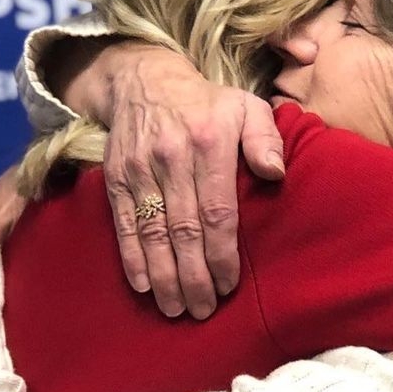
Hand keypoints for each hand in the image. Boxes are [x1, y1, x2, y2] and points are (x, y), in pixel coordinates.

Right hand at [68, 42, 285, 319]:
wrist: (145, 81)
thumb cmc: (207, 104)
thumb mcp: (246, 106)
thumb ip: (265, 138)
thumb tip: (276, 172)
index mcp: (209, 143)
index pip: (217, 211)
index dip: (222, 253)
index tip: (229, 285)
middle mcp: (172, 158)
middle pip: (184, 229)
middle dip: (194, 276)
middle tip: (204, 310)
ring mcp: (140, 169)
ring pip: (152, 232)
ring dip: (164, 276)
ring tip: (176, 309)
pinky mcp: (116, 178)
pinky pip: (124, 224)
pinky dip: (132, 258)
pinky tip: (144, 286)